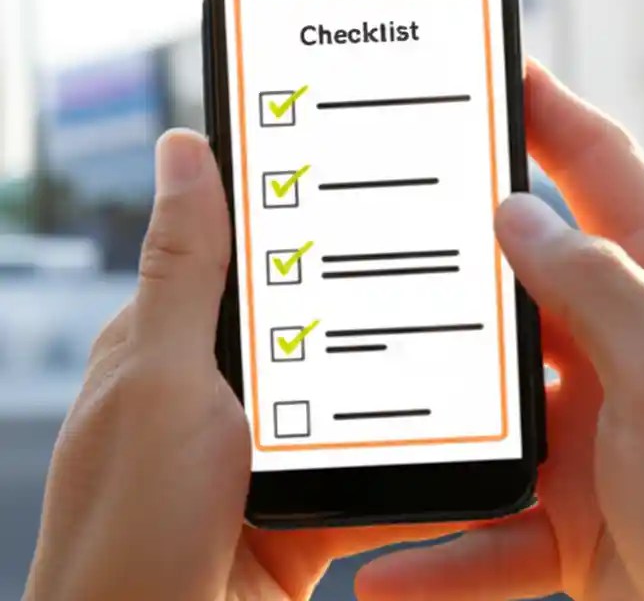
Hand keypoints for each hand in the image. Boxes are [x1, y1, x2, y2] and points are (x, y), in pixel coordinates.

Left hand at [24, 130, 468, 600]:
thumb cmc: (129, 531)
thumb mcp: (164, 380)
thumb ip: (189, 272)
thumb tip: (185, 153)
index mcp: (164, 352)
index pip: (235, 257)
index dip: (296, 218)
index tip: (368, 178)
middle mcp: (209, 405)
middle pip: (309, 332)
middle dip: (370, 308)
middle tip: (453, 266)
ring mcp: (255, 466)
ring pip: (348, 409)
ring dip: (400, 394)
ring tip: (472, 357)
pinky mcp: (295, 522)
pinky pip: (368, 484)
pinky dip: (411, 476)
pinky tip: (456, 457)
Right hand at [355, 64, 643, 599]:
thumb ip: (597, 288)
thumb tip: (519, 214)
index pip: (613, 178)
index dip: (556, 118)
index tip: (500, 70)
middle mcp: (636, 353)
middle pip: (532, 286)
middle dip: (461, 269)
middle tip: (379, 228)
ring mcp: (598, 432)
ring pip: (493, 406)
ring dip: (432, 422)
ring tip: (360, 415)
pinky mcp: (569, 510)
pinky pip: (488, 523)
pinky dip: (444, 550)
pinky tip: (391, 572)